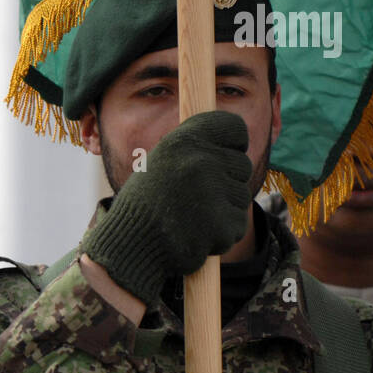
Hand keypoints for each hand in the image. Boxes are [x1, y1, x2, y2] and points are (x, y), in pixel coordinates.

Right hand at [81, 110, 251, 304]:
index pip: (234, 126)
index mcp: (183, 141)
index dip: (232, 144)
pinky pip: (237, 225)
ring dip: (223, 211)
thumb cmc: (145, 205)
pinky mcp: (222, 224)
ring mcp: (213, 192)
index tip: (223, 154)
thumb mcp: (161, 163)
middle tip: (194, 198)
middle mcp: (200, 160)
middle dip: (226, 183)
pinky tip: (195, 236)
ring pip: (241, 197)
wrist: (130, 246)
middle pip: (242, 165)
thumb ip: (194, 150)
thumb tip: (232, 146)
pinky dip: (222, 235)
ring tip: (191, 218)